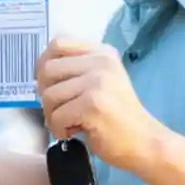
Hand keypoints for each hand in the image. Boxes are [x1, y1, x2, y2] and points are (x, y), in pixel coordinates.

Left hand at [35, 35, 167, 171]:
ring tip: (67, 125)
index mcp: (102, 53)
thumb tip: (40, 72)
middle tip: (57, 110)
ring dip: (52, 115)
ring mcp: (98, 82)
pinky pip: (57, 116)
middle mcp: (101, 62)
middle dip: (45, 93)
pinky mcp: (93, 104)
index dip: (44, 63)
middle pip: (48, 69)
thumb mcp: (103, 80)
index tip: (48, 84)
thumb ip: (78, 69)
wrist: (145, 142)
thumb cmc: (118, 116)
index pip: (58, 42)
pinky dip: (59, 130)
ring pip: (49, 95)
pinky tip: (72, 134)